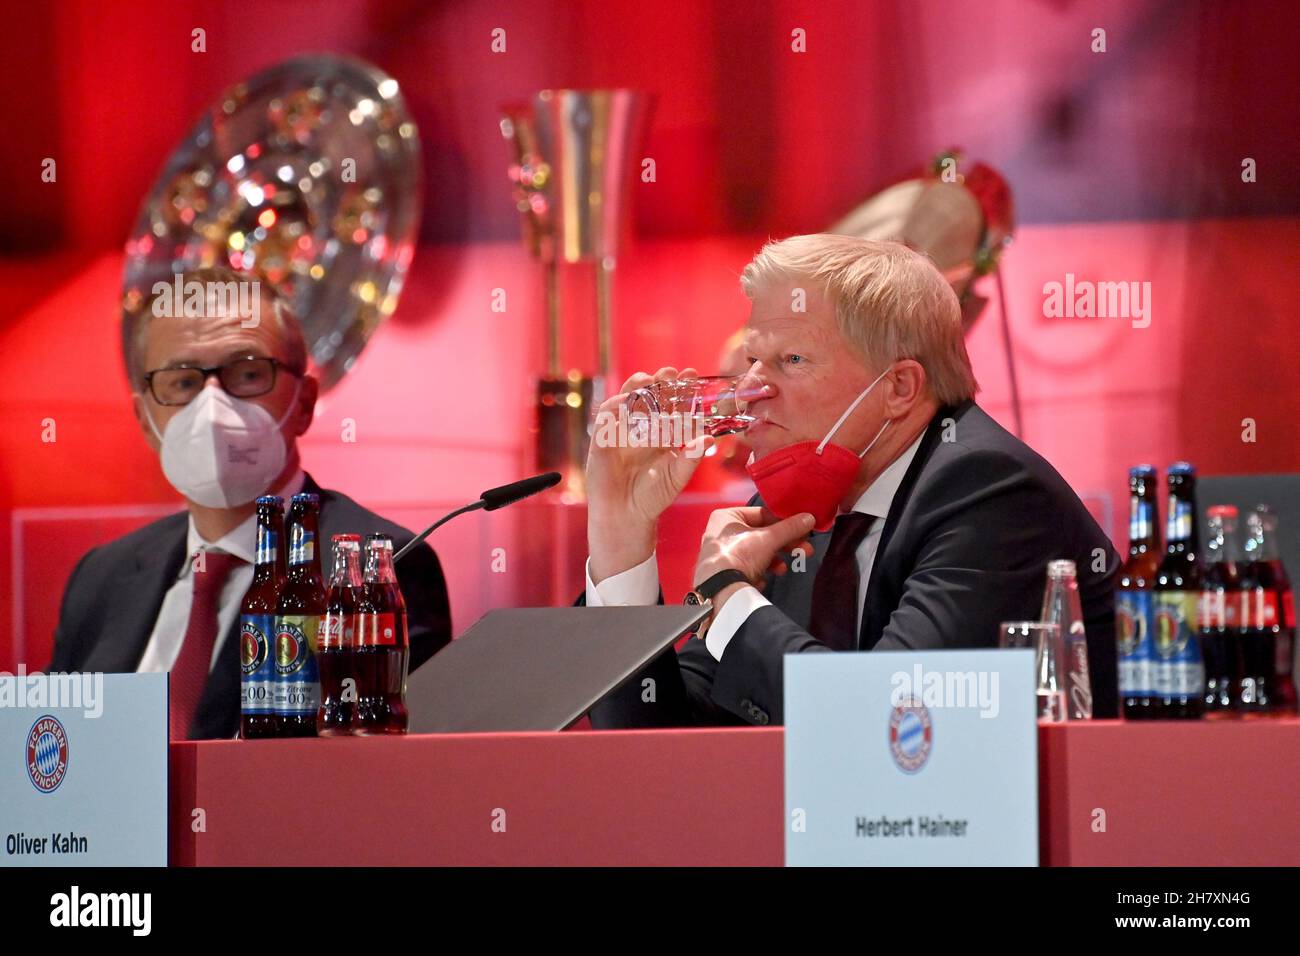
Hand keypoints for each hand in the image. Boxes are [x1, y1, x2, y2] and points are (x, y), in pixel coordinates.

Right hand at [587, 367, 713, 582]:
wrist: (626, 514)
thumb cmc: (653, 496)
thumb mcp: (677, 475)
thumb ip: (692, 456)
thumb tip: (709, 438)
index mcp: (661, 433)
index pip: (671, 405)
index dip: (680, 390)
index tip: (692, 376)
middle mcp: (641, 428)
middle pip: (649, 396)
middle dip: (659, 381)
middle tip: (671, 371)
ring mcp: (621, 432)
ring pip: (627, 401)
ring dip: (636, 388)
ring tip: (648, 379)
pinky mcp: (602, 440)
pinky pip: (607, 418)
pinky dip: (615, 407)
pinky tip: (625, 400)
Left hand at [693, 506, 815, 589]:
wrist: (720, 590)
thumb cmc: (740, 555)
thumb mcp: (769, 538)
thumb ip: (790, 528)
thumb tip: (810, 518)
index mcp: (727, 517)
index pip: (761, 514)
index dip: (782, 522)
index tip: (800, 530)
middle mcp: (722, 533)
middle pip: (761, 535)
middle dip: (784, 544)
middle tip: (805, 549)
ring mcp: (723, 555)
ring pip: (757, 553)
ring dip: (774, 560)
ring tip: (783, 569)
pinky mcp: (725, 573)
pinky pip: (748, 569)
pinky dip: (759, 573)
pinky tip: (763, 580)